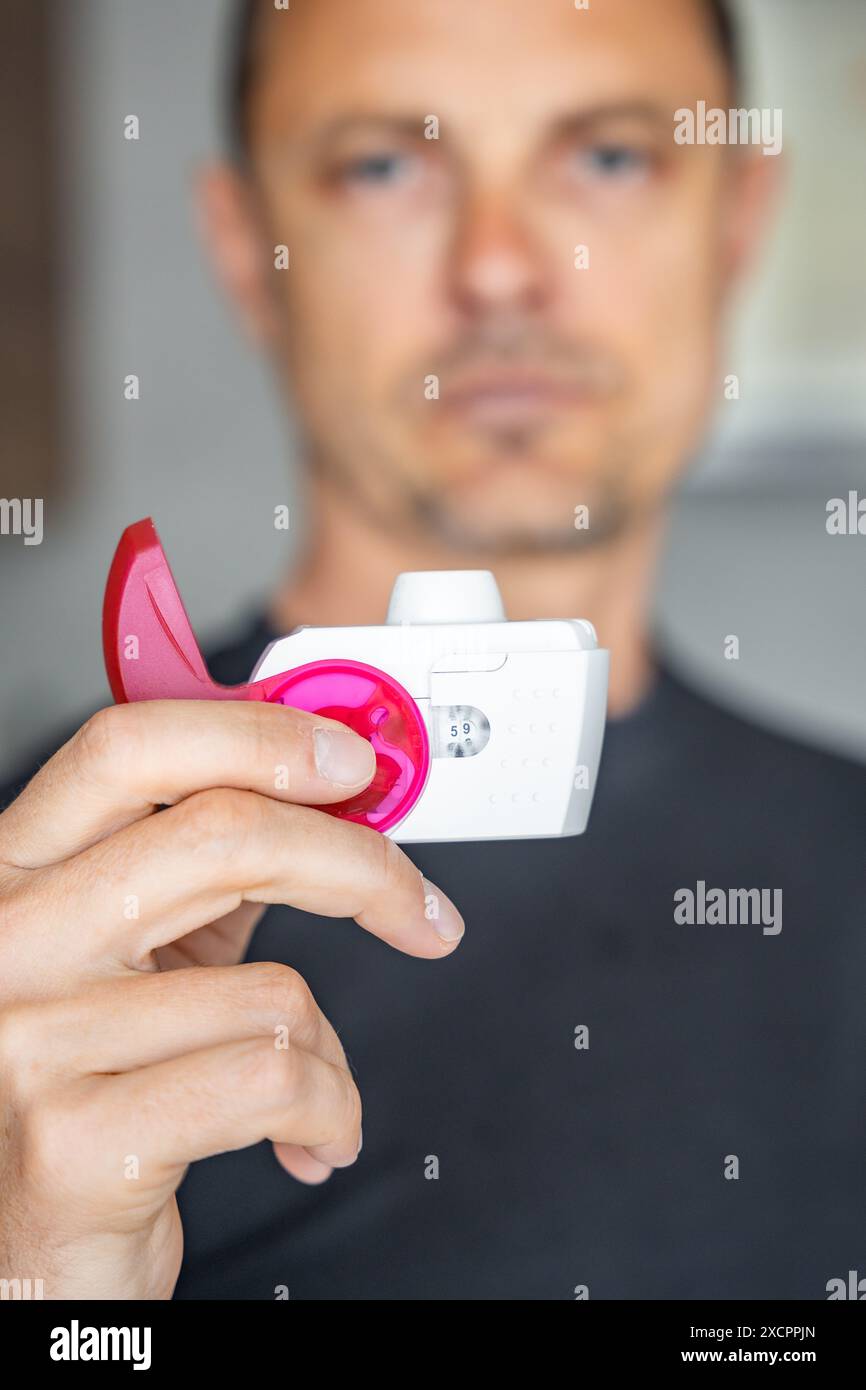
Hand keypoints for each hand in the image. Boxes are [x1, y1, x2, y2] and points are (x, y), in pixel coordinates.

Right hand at [0, 700, 463, 1298]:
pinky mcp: (74, 1139)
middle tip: (417, 906)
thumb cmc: (97, 1090)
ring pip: (270, 988)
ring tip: (309, 1085)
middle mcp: (7, 937)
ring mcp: (29, 1036)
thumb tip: (335, 796)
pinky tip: (307, 1136)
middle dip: (359, 866)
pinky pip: (271, 1080)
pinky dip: (328, 1111)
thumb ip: (213, 871)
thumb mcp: (140, 955)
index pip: (129, 747)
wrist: (34, 1255)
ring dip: (329, 1049)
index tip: (352, 763)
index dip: (258, 735)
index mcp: (19, 869)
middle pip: (223, 835)